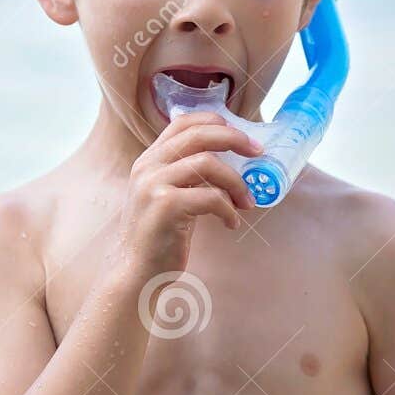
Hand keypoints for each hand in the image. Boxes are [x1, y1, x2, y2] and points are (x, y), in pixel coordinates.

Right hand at [113, 111, 263, 282]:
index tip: (242, 136)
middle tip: (258, 152)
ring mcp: (154, 185)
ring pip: (208, 164)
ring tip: (247, 202)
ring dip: (236, 182)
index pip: (183, 122)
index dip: (215, 122)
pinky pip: (210, 197)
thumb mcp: (168, 195)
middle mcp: (148, 166)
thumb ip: (187, 174)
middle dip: (235, 139)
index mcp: (150, 160)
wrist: (136, 273)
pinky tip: (231, 223)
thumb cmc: (160, 236)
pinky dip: (229, 209)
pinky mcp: (165, 207)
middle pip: (198, 135)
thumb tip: (229, 158)